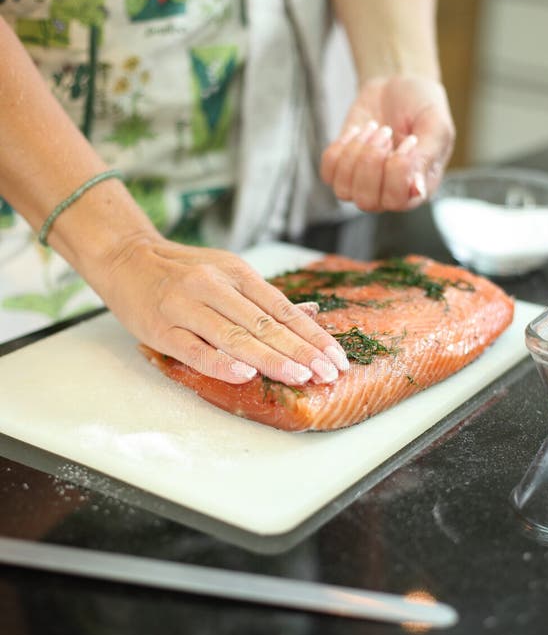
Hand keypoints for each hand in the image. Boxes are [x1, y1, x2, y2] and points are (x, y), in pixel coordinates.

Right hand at [95, 235, 348, 385]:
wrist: (125, 257)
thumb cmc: (182, 271)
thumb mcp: (227, 272)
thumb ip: (264, 298)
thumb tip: (309, 315)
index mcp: (236, 273)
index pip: (281, 309)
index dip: (311, 335)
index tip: (335, 357)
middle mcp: (214, 286)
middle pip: (263, 324)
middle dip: (299, 351)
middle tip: (327, 373)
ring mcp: (186, 307)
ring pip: (234, 336)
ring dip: (270, 358)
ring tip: (298, 377)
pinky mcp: (161, 328)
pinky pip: (194, 349)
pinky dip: (220, 362)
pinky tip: (244, 373)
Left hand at [321, 74, 454, 211]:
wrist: (397, 85)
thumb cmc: (422, 105)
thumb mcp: (436, 126)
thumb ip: (428, 157)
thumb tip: (418, 190)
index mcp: (416, 190)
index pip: (397, 202)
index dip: (396, 171)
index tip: (410, 140)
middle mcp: (388, 194)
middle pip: (367, 201)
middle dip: (371, 160)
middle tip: (386, 132)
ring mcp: (362, 184)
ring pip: (344, 191)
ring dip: (354, 155)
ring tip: (372, 129)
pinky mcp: (342, 170)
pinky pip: (328, 175)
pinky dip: (339, 149)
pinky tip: (357, 131)